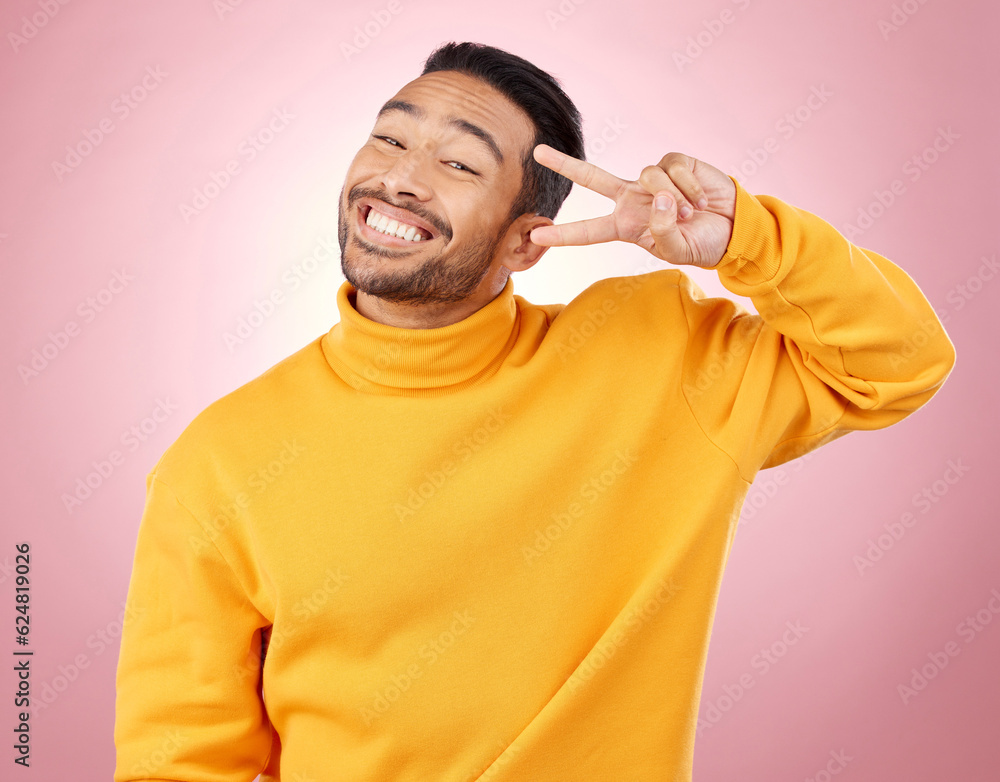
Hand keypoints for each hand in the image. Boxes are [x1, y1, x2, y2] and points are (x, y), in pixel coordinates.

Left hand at [528, 144, 736, 268]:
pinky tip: (701, 200)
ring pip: (648, 179)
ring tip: (691, 214)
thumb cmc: (702, 244)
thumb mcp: (678, 252)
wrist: (733, 228)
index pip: (589, 231)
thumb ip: (663, 233)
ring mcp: (651, 180)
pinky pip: (672, 169)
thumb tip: (657, 199)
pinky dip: (689, 188)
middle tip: (536, 152)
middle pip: (592, 179)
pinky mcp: (674, 163)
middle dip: (565, 164)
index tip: (536, 235)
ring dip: (674, 200)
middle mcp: (633, 199)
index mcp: (626, 226)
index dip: (564, 234)